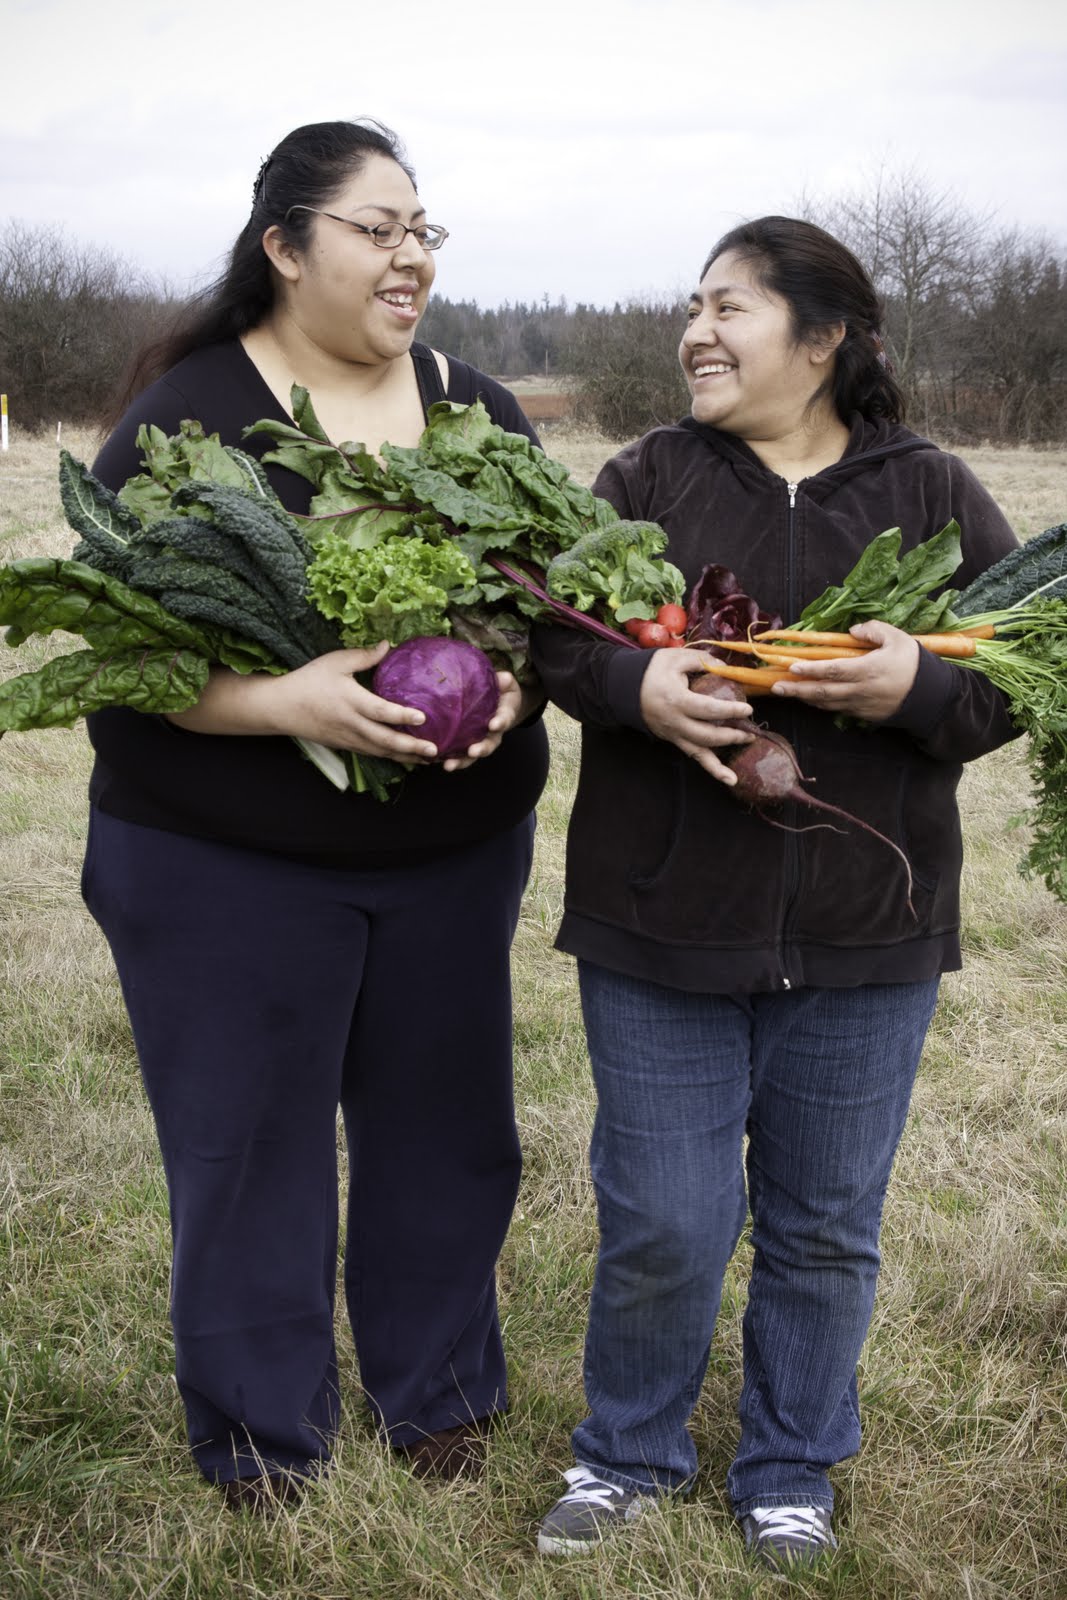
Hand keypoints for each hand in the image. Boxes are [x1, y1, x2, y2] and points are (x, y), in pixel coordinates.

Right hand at [169, 645, 440, 762]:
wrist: (282, 708)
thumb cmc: (309, 680)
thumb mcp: (335, 662)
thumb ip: (364, 656)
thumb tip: (389, 644)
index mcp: (350, 701)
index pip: (380, 711)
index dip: (401, 716)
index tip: (422, 717)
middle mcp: (351, 724)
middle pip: (384, 740)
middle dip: (410, 747)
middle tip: (434, 750)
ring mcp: (349, 738)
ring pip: (381, 751)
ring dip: (405, 756)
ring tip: (429, 760)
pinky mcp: (346, 746)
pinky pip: (373, 754)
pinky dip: (391, 757)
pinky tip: (408, 758)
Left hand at [441, 672, 540, 771]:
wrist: (497, 702)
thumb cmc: (501, 690)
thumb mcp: (505, 683)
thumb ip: (504, 681)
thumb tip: (503, 678)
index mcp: (503, 716)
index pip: (504, 719)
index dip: (500, 722)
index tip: (494, 724)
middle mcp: (493, 733)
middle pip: (489, 744)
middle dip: (481, 749)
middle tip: (473, 751)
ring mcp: (480, 741)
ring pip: (472, 755)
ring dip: (462, 761)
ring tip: (449, 766)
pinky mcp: (466, 744)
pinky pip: (458, 754)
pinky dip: (449, 759)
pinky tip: (435, 761)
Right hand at [639, 647, 753, 785]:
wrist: (624, 687)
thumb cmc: (652, 670)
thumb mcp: (676, 657)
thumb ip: (703, 661)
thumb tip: (726, 668)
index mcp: (677, 700)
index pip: (708, 709)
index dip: (730, 710)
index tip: (748, 709)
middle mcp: (675, 722)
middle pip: (708, 735)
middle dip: (733, 735)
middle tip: (751, 731)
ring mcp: (673, 734)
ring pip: (701, 753)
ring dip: (726, 757)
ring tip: (745, 751)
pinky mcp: (673, 740)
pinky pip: (694, 756)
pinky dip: (712, 768)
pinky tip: (728, 778)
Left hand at [769, 620, 919, 720]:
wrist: (931, 696)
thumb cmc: (914, 663)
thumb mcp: (898, 638)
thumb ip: (874, 630)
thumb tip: (853, 630)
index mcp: (867, 670)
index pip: (832, 671)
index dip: (811, 670)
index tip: (793, 667)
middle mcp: (859, 690)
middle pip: (821, 692)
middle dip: (796, 690)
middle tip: (775, 687)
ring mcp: (859, 705)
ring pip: (825, 703)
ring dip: (803, 698)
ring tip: (785, 691)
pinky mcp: (862, 714)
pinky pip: (835, 709)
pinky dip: (819, 703)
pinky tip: (808, 698)